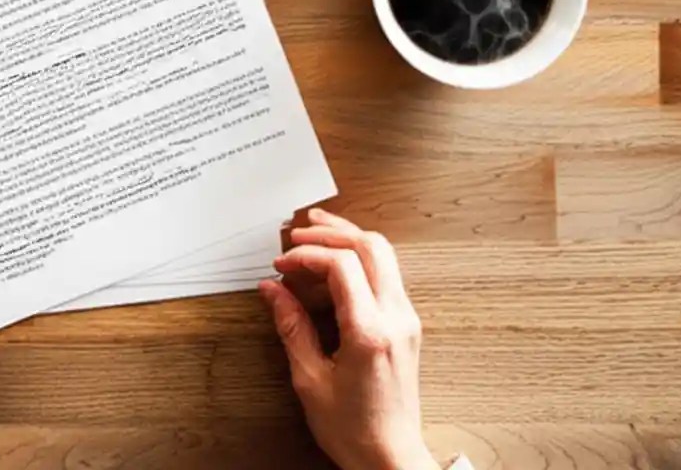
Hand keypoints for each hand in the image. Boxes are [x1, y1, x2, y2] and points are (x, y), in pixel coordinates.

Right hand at [260, 209, 436, 469]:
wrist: (389, 456)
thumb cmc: (353, 429)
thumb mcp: (309, 379)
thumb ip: (291, 327)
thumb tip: (273, 291)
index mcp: (370, 332)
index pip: (343, 266)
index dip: (307, 256)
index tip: (282, 265)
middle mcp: (396, 319)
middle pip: (371, 246)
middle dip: (331, 233)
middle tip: (299, 232)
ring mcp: (406, 319)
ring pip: (384, 254)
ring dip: (348, 240)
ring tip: (316, 235)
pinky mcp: (407, 324)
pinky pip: (387, 275)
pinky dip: (359, 260)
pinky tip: (334, 266)